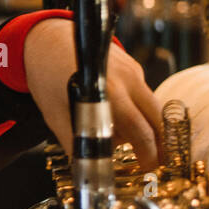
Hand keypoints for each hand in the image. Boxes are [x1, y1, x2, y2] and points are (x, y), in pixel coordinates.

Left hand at [23, 19, 162, 169]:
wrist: (47, 39)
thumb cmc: (47, 76)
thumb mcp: (54, 114)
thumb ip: (73, 141)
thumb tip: (85, 167)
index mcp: (107, 92)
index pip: (139, 130)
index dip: (148, 153)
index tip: (149, 169)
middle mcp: (126, 79)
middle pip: (157, 118)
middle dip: (161, 144)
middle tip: (157, 164)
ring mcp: (133, 70)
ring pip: (153, 106)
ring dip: (150, 127)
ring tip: (139, 146)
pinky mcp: (133, 66)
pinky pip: (144, 94)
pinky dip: (140, 110)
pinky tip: (122, 119)